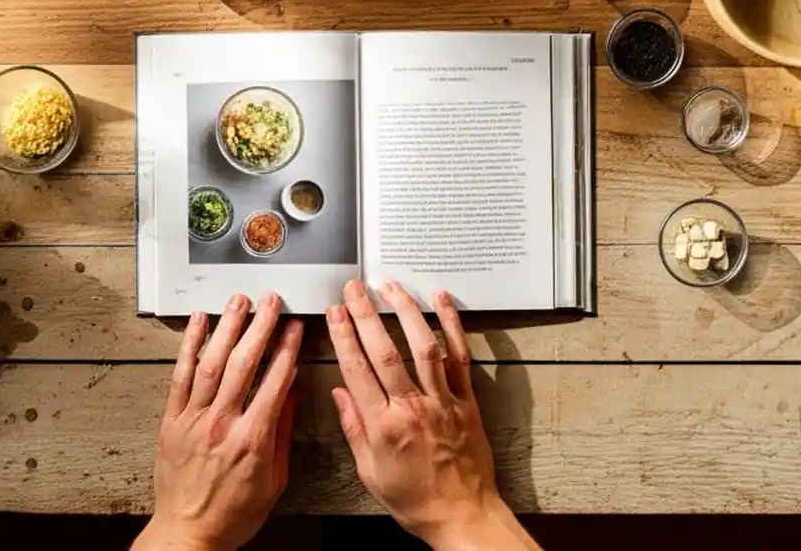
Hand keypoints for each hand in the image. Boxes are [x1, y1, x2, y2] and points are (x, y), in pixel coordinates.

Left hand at [133, 293, 302, 550]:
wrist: (188, 534)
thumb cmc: (232, 514)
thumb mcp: (274, 480)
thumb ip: (282, 433)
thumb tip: (290, 395)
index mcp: (252, 439)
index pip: (274, 382)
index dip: (287, 350)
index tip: (295, 328)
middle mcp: (221, 424)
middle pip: (244, 363)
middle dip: (260, 327)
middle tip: (270, 302)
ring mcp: (193, 420)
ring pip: (212, 362)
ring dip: (227, 327)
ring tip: (238, 302)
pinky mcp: (172, 421)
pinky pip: (180, 376)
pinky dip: (189, 346)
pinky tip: (198, 324)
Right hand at [325, 281, 539, 550]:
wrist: (462, 514)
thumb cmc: (414, 500)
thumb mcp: (369, 472)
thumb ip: (353, 429)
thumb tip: (338, 392)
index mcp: (382, 426)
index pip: (357, 370)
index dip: (344, 337)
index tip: (334, 313)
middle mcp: (411, 407)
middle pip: (384, 351)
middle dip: (366, 315)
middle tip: (354, 288)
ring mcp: (441, 400)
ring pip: (422, 345)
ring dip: (404, 311)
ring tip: (390, 286)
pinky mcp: (466, 400)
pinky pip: (459, 356)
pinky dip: (451, 325)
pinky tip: (441, 301)